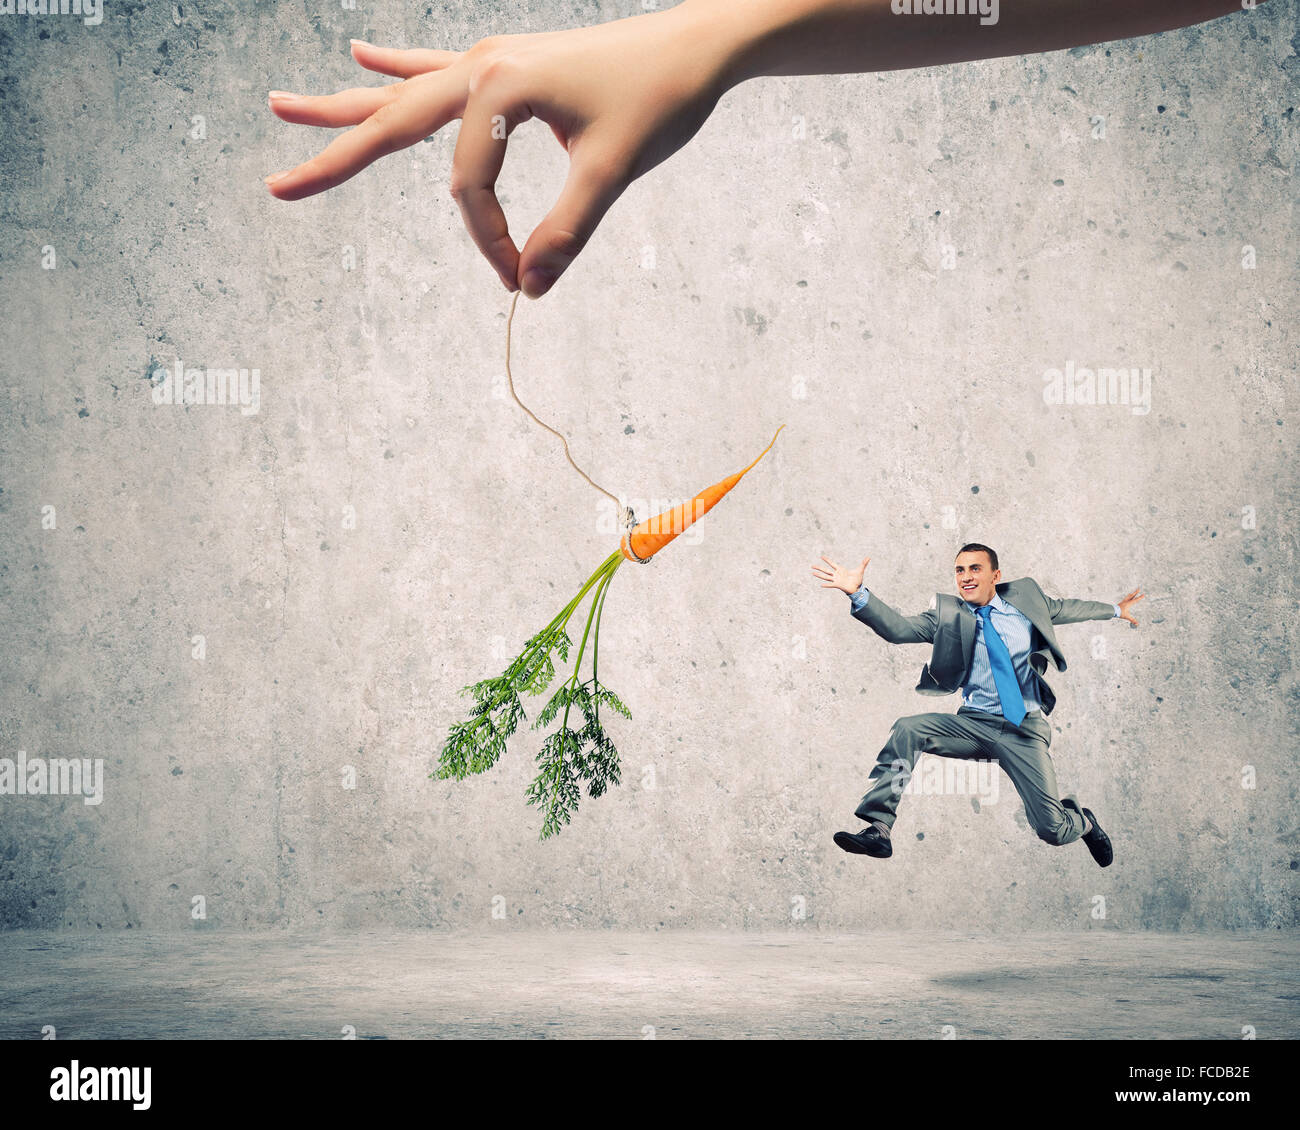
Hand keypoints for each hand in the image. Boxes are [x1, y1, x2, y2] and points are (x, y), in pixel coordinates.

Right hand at [264, 7, 731, 297]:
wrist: (696, 44)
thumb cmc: (660, 97)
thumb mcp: (615, 169)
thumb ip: (570, 231)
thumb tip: (532, 289)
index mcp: (500, 88)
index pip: (467, 186)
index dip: (489, 242)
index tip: (522, 278)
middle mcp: (481, 66)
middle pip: (391, 122)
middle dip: (335, 158)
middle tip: (276, 188)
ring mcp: (488, 61)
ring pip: (400, 92)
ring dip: (345, 104)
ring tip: (282, 107)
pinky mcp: (504, 63)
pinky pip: (434, 69)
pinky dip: (396, 66)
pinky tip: (359, 52)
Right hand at [812, 554, 869, 595]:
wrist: (858, 588)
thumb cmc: (858, 579)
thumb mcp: (860, 570)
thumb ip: (864, 563)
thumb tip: (869, 557)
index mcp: (840, 569)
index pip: (832, 564)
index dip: (827, 560)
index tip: (821, 557)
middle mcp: (836, 574)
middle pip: (826, 570)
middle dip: (819, 568)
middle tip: (812, 566)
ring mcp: (836, 580)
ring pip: (826, 577)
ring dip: (819, 575)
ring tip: (812, 573)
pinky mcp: (837, 585)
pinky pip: (831, 585)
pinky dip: (826, 585)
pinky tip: (821, 585)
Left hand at [1117, 587, 1144, 626]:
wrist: (1112, 611)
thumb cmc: (1119, 613)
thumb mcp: (1127, 617)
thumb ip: (1132, 620)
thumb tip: (1137, 624)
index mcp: (1129, 603)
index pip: (1136, 600)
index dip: (1140, 597)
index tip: (1143, 594)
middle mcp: (1126, 601)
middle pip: (1132, 596)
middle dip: (1136, 592)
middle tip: (1139, 589)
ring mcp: (1123, 601)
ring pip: (1128, 596)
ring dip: (1131, 594)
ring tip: (1132, 592)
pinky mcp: (1121, 603)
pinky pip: (1125, 598)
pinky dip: (1127, 597)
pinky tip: (1127, 598)